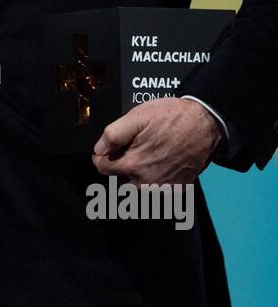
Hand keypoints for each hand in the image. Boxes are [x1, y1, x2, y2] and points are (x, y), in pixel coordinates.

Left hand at [91, 98, 221, 185]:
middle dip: (120, 167)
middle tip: (131, 150)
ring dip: (138, 176)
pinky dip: (157, 181)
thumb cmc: (174, 117)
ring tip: (147, 157)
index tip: (106, 150)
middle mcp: (147, 182)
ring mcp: (164, 188)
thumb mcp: (138, 116)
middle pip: (120, 180)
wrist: (207, 123)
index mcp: (133, 165)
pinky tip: (163, 164)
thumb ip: (113, 134)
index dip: (101, 156)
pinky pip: (160, 190)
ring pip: (139, 187)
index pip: (102, 169)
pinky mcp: (179, 188)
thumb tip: (99, 149)